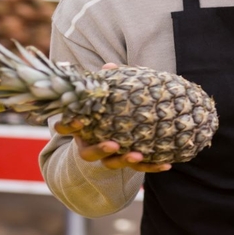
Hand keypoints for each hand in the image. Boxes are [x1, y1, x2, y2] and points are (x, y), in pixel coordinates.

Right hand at [53, 63, 170, 173]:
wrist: (113, 130)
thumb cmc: (106, 109)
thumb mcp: (104, 96)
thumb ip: (105, 84)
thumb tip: (110, 66)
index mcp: (81, 128)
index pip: (66, 128)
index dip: (68, 126)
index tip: (79, 120)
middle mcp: (90, 145)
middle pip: (89, 154)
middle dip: (100, 150)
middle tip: (113, 145)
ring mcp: (107, 157)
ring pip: (111, 164)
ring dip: (124, 161)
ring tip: (138, 155)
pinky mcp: (125, 162)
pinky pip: (138, 168)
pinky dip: (151, 166)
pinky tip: (167, 165)